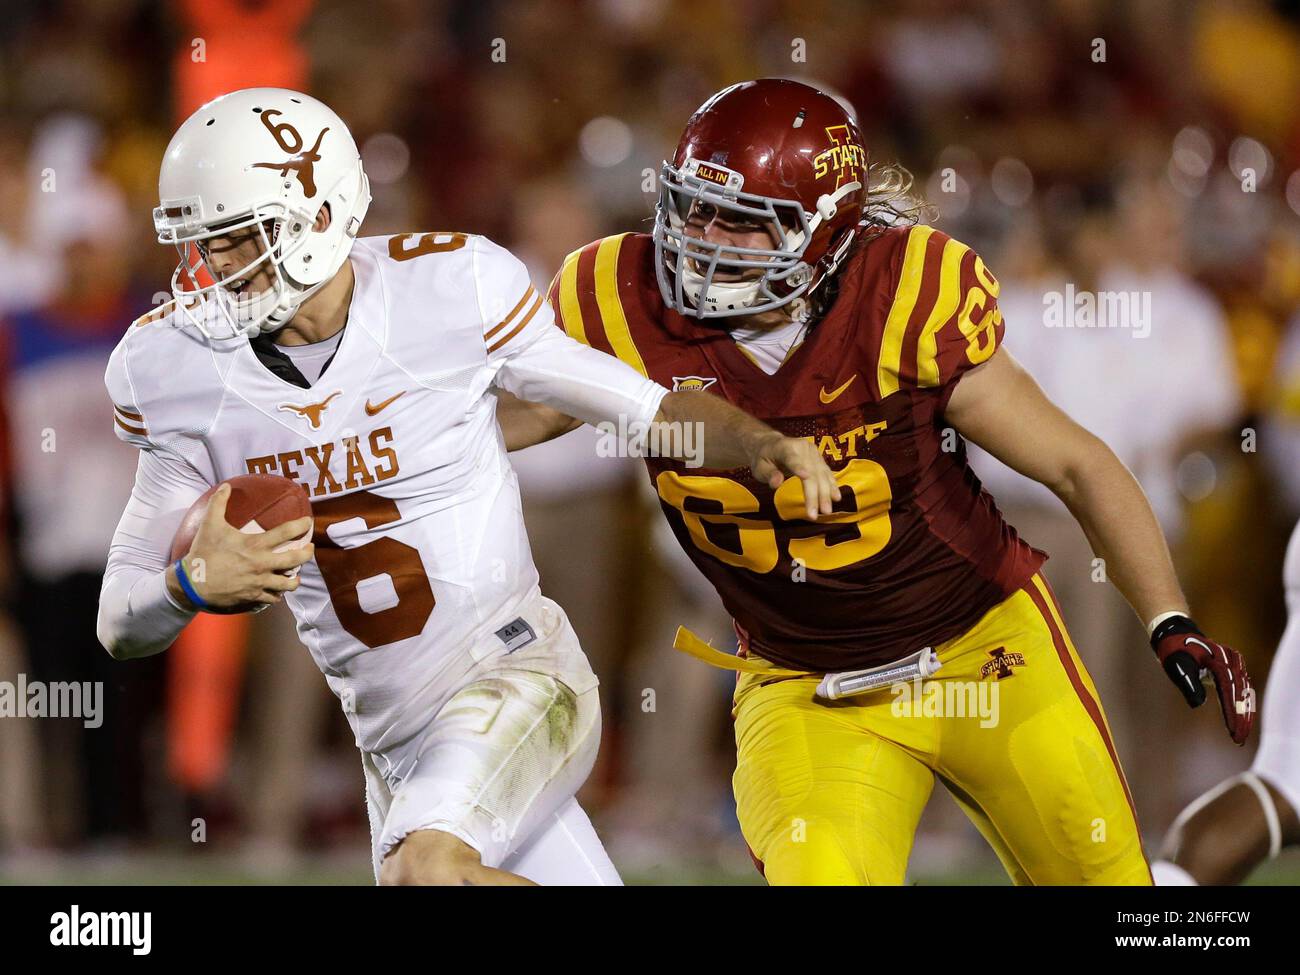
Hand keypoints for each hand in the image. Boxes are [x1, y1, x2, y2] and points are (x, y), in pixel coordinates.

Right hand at [170, 484, 314, 611]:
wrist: (193, 582)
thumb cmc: (203, 551)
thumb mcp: (210, 524)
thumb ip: (219, 503)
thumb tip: (226, 486)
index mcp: (255, 545)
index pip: (287, 532)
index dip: (302, 525)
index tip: (308, 522)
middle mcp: (262, 564)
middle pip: (296, 559)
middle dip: (307, 553)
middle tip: (309, 548)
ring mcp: (259, 582)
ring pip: (288, 584)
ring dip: (295, 579)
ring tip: (296, 576)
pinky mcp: (253, 595)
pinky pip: (273, 597)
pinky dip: (277, 594)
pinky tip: (277, 591)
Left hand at [747, 431, 841, 520]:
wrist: (771, 445)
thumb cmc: (763, 458)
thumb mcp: (759, 467)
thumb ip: (769, 474)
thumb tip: (776, 483)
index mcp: (785, 447)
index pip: (792, 459)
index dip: (799, 468)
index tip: (806, 477)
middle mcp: (803, 448)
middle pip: (811, 472)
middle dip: (816, 493)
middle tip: (820, 512)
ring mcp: (813, 452)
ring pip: (822, 474)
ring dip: (826, 493)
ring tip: (827, 510)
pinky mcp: (819, 458)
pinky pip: (827, 473)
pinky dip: (832, 486)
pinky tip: (836, 497)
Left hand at [1151, 615, 1253, 745]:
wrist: (1176, 633)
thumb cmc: (1174, 650)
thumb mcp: (1177, 666)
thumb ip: (1189, 684)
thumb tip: (1199, 704)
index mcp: (1218, 661)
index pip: (1229, 691)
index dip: (1232, 713)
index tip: (1234, 731)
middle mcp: (1230, 661)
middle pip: (1241, 693)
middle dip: (1242, 717)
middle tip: (1239, 738)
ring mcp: (1233, 663)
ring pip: (1244, 691)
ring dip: (1244, 712)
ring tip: (1241, 733)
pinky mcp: (1232, 666)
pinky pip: (1241, 687)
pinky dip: (1242, 703)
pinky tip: (1241, 718)